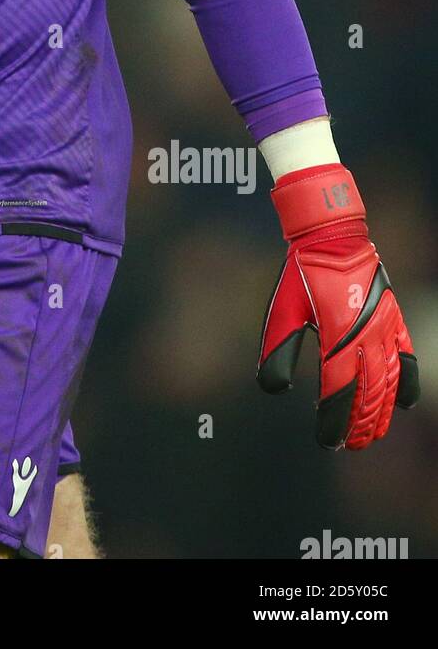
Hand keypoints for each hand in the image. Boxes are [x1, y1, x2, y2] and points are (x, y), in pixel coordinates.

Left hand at [257, 164, 418, 448]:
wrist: (332, 235)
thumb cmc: (302, 271)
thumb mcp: (283, 310)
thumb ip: (278, 350)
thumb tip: (274, 388)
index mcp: (337, 336)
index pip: (338, 392)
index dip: (334, 421)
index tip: (328, 442)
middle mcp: (366, 336)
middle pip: (368, 394)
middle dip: (360, 424)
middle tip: (350, 445)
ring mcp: (384, 328)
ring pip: (389, 382)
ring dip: (382, 412)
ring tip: (373, 433)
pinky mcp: (394, 318)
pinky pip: (406, 357)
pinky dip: (406, 383)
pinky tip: (404, 402)